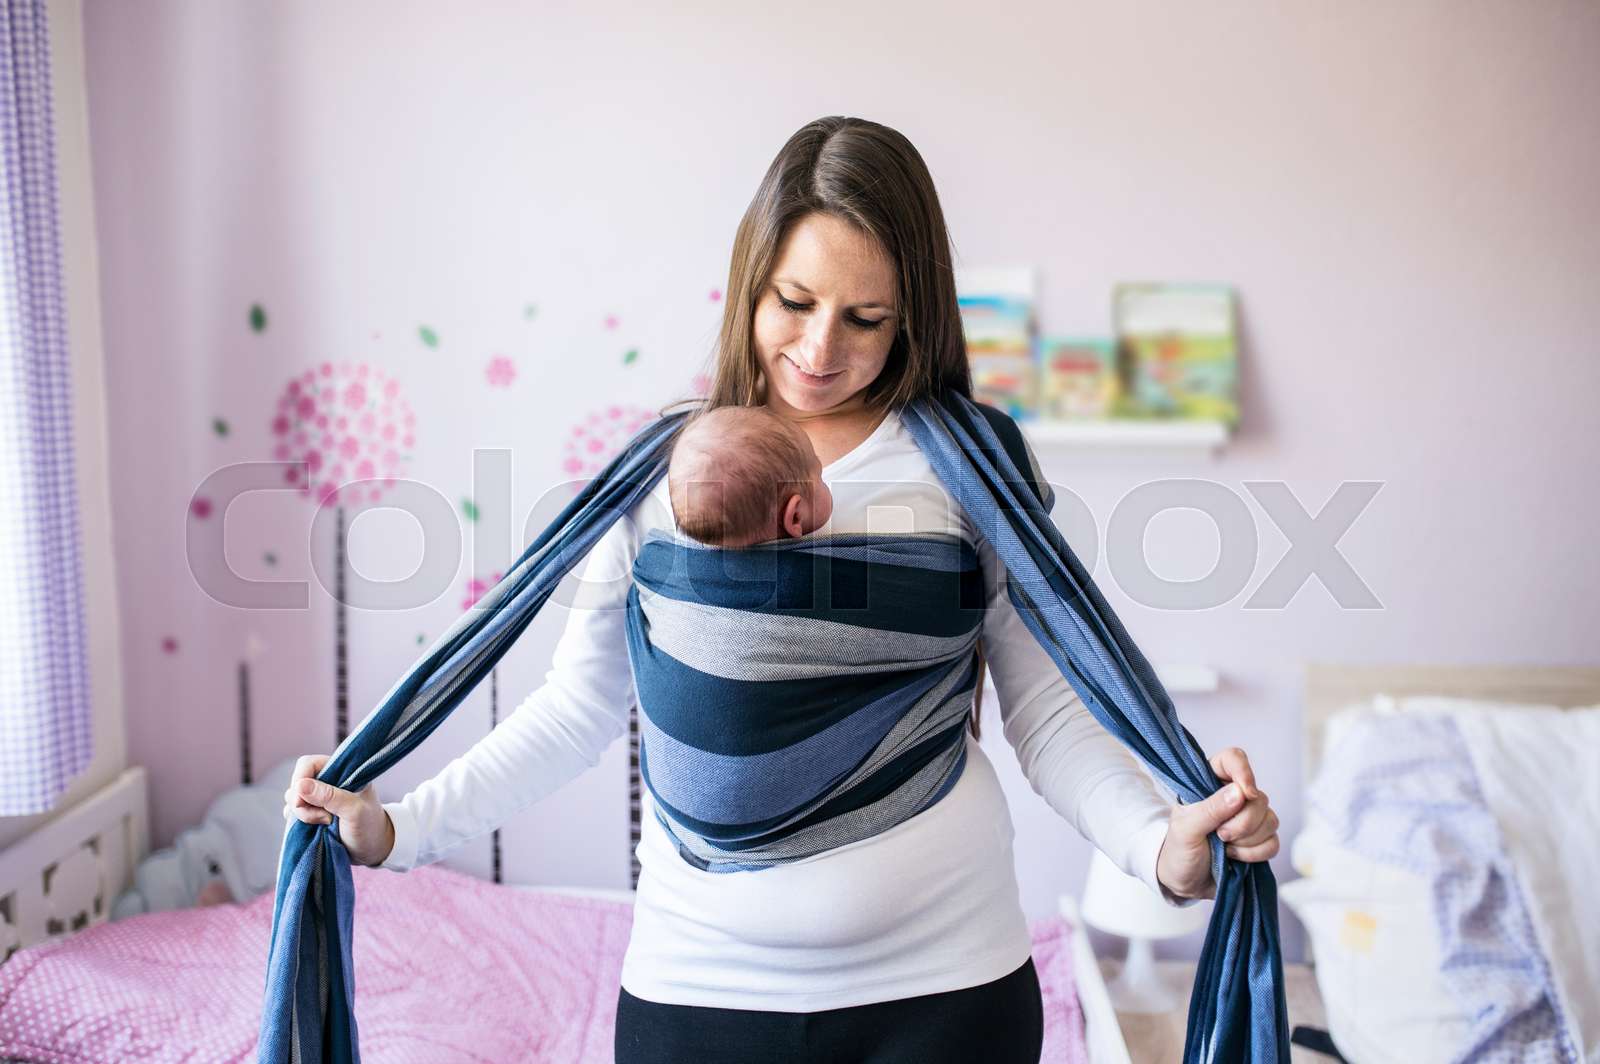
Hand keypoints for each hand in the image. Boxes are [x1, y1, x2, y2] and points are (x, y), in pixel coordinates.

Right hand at [282, 754, 394, 867]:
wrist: (372, 848)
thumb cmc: (370, 826)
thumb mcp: (354, 811)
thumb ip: (330, 797)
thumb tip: (300, 785)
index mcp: (341, 771)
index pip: (308, 764)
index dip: (300, 780)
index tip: (301, 801)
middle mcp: (327, 781)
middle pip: (297, 783)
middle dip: (302, 803)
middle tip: (324, 818)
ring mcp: (318, 797)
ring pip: (293, 799)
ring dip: (303, 814)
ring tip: (326, 823)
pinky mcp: (311, 812)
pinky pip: (292, 812)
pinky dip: (299, 821)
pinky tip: (316, 827)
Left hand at [1154, 746, 1279, 900]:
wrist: (1184, 881)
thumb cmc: (1178, 849)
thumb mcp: (1186, 829)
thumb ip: (1210, 809)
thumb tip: (1240, 793)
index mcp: (1209, 783)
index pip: (1232, 759)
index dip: (1244, 771)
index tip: (1245, 793)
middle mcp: (1233, 796)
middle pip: (1259, 797)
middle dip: (1243, 823)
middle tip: (1220, 835)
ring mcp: (1249, 819)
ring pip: (1271, 820)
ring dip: (1248, 840)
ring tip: (1224, 847)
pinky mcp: (1259, 841)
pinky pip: (1274, 842)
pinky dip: (1256, 853)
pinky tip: (1236, 857)